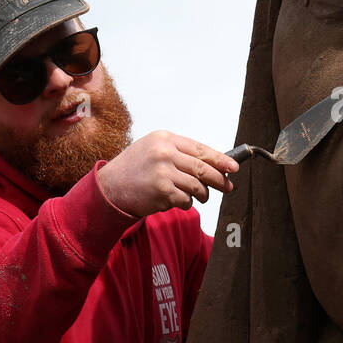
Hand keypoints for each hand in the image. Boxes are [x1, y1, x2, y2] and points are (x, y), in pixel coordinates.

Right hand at [97, 131, 238, 216]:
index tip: (233, 167)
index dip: (220, 159)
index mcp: (164, 138)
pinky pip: (186, 200)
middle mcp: (164, 153)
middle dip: (219, 180)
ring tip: (198, 196)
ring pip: (197, 186)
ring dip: (202, 195)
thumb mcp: (153, 149)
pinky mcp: (162, 191)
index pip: (200, 148)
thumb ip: (179, 152)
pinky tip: (176, 201)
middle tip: (227, 186)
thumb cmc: (133, 169)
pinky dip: (186, 203)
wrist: (109, 188)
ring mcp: (163, 172)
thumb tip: (211, 162)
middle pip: (203, 168)